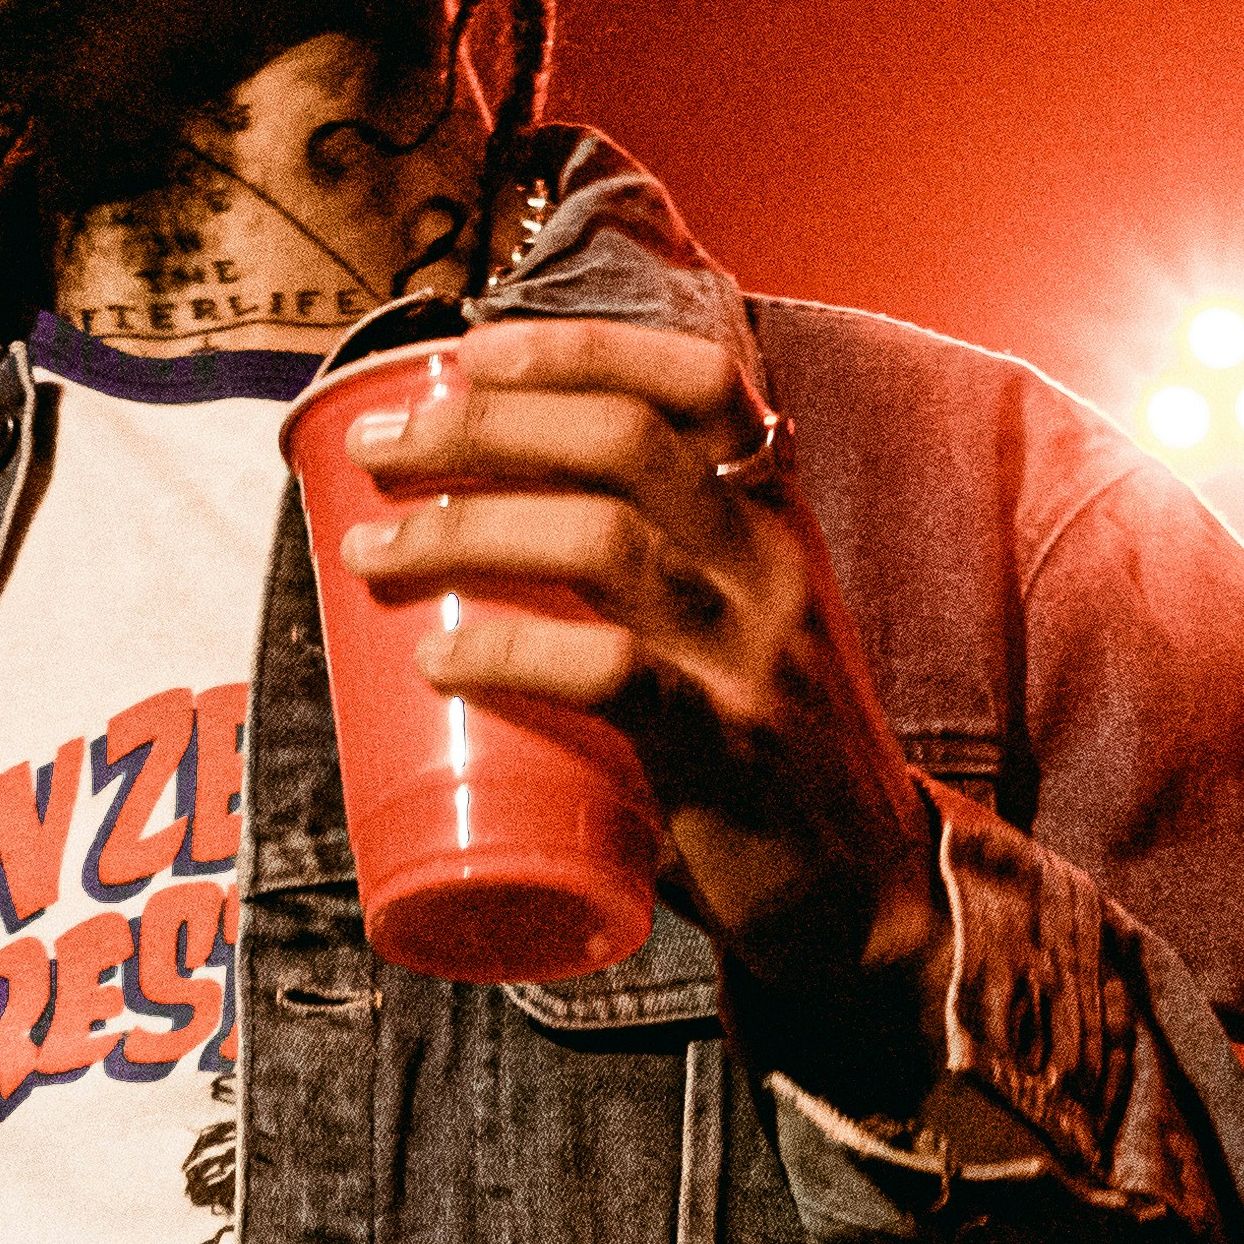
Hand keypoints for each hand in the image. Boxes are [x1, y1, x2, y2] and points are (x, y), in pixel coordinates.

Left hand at [333, 320, 947, 1054]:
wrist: (871, 894)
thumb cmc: (771, 752)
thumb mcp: (744, 625)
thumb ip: (659, 568)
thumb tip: (483, 523)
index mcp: (772, 518)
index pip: (696, 382)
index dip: (579, 349)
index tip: (473, 352)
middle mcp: (768, 564)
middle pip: (619, 442)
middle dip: (482, 426)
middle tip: (379, 451)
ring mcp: (750, 651)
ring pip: (599, 541)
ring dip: (463, 531)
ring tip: (372, 554)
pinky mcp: (726, 745)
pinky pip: (606, 672)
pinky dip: (508, 655)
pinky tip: (436, 661)